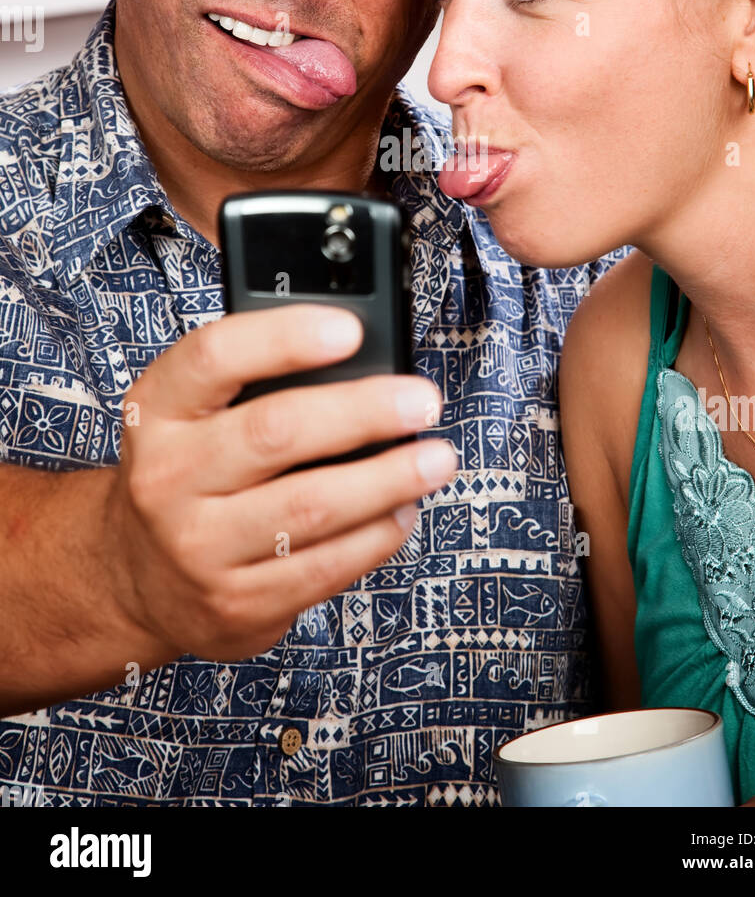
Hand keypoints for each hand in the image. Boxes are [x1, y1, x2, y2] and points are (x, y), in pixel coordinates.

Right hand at [103, 304, 452, 661]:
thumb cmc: (191, 470)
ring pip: (312, 507)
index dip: (285, 338)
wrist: (137, 576)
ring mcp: (198, 549)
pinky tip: (402, 509)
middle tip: (423, 400)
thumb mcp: (193, 414)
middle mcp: (167, 478)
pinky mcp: (237, 605)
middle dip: (364, 412)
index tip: (351, 330)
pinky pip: (324, 566)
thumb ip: (257, 382)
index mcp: (157, 411)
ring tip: (437, 458)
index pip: (215, 357)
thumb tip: (367, 364)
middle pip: (276, 432)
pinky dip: (377, 534)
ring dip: (390, 480)